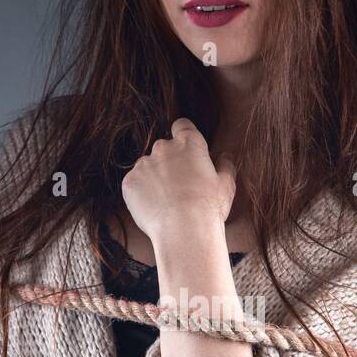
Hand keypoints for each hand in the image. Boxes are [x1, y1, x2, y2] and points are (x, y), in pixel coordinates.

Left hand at [121, 118, 235, 241]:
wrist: (183, 230)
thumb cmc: (209, 208)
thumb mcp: (226, 185)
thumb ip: (225, 165)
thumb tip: (224, 156)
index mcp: (189, 144)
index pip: (182, 126)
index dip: (183, 135)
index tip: (185, 149)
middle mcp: (163, 148)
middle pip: (164, 149)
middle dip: (169, 163)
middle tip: (179, 187)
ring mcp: (144, 164)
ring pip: (147, 167)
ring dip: (154, 179)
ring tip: (166, 203)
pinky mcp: (129, 182)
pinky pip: (134, 184)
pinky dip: (141, 193)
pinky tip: (153, 209)